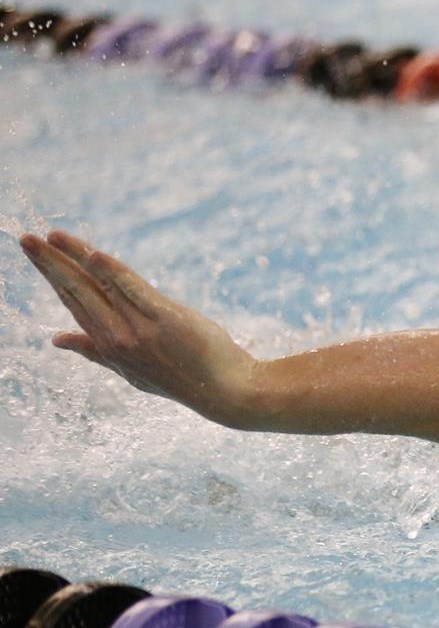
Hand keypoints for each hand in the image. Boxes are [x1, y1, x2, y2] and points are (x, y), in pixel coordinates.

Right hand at [19, 231, 258, 421]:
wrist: (223, 391)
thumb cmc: (179, 377)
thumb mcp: (129, 370)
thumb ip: (94, 352)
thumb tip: (57, 339)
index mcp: (107, 345)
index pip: (73, 301)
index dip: (52, 275)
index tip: (35, 251)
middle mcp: (116, 337)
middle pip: (77, 291)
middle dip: (50, 263)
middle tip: (26, 238)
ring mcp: (139, 328)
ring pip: (100, 286)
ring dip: (74, 257)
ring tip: (52, 235)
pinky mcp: (164, 319)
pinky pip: (134, 290)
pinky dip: (113, 272)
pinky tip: (94, 254)